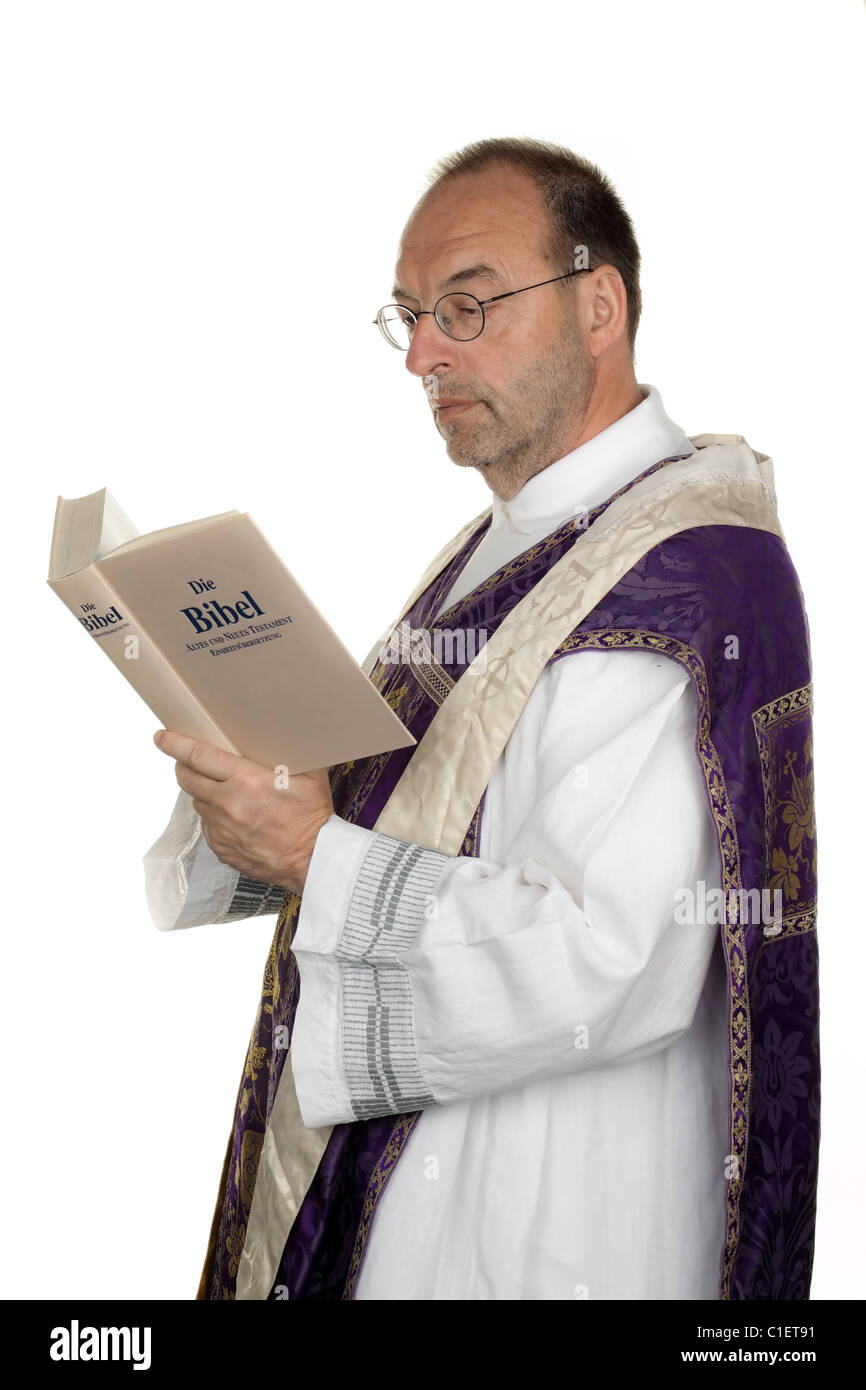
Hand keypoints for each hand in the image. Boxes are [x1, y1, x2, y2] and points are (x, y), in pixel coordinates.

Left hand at [153, 729, 333, 894]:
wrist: (314, 858)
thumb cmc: (311, 814)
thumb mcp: (306, 773)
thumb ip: (285, 750)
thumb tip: (276, 729)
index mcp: (246, 780)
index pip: (198, 756)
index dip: (174, 744)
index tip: (162, 737)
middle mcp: (227, 803)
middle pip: (187, 778)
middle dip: (182, 765)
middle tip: (188, 760)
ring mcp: (221, 829)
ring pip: (196, 802)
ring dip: (203, 792)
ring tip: (223, 791)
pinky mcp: (221, 848)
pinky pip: (207, 826)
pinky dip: (214, 817)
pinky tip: (233, 816)